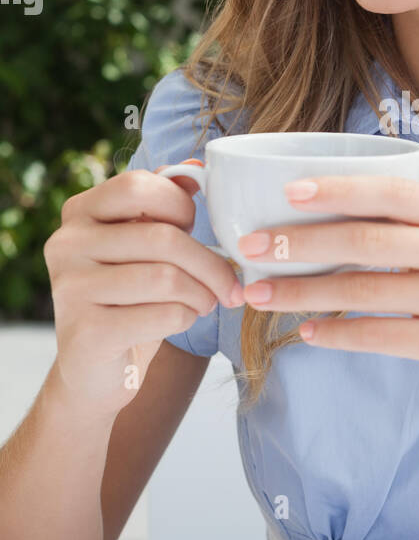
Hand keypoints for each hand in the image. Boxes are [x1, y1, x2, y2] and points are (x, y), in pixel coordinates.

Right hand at [44, 169, 243, 413]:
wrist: (97, 370)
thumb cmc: (131, 298)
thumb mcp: (144, 246)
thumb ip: (163, 205)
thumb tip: (195, 169)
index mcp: (80, 212)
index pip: (139, 186)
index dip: (180, 205)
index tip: (197, 228)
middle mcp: (66, 244)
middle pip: (162, 238)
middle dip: (210, 264)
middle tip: (229, 286)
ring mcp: (70, 287)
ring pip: (167, 279)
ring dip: (202, 294)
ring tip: (205, 302)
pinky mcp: (86, 331)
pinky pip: (163, 314)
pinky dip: (186, 318)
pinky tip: (181, 321)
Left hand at [236, 174, 418, 423]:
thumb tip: (338, 218)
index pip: (391, 191)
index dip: (335, 189)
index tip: (285, 192)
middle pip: (368, 238)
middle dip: (300, 242)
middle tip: (250, 246)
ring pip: (364, 289)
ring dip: (303, 291)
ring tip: (260, 295)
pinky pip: (380, 334)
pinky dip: (336, 334)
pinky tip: (306, 334)